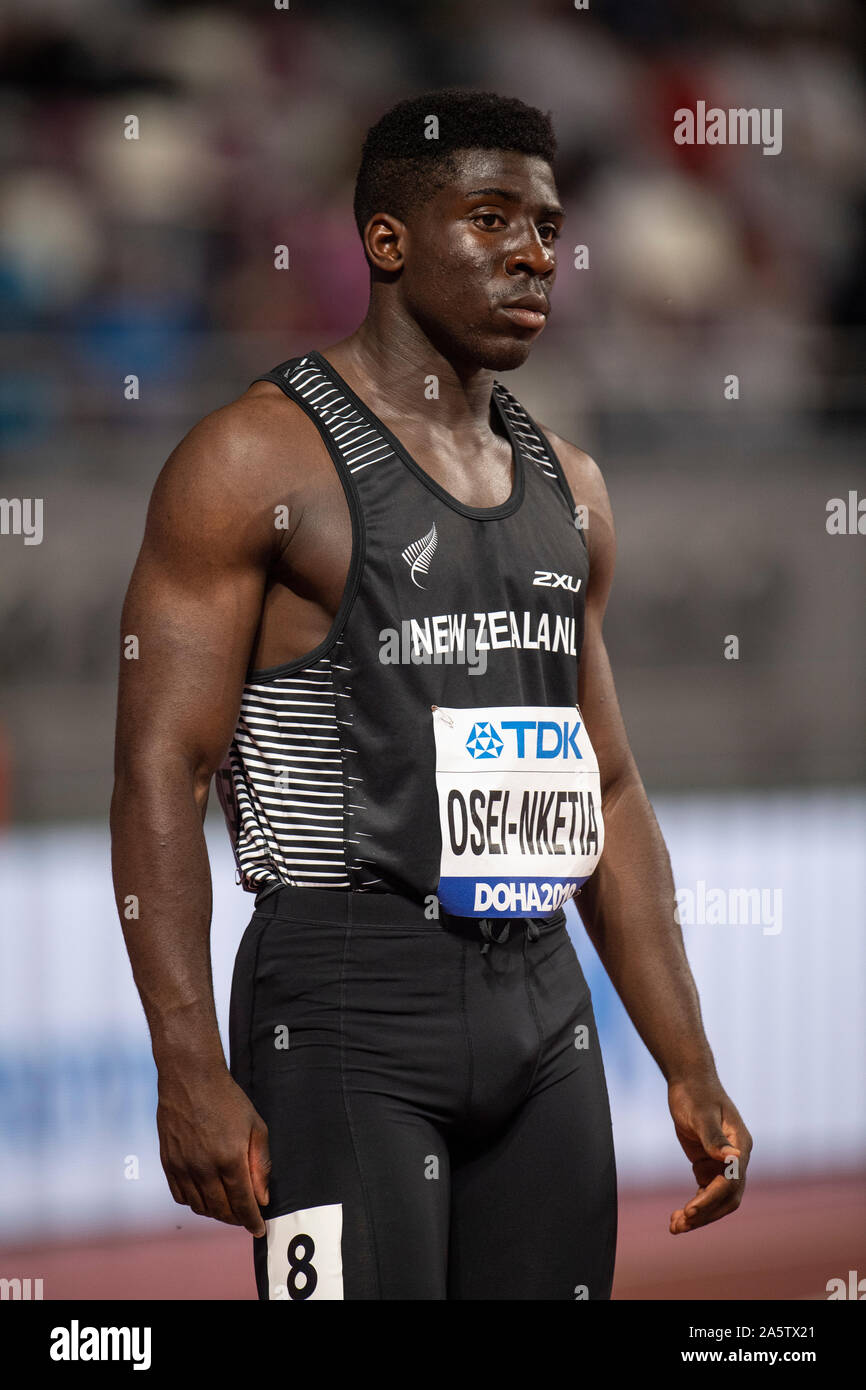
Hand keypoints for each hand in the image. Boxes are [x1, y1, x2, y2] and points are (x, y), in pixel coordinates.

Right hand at [157, 1063, 270, 1236]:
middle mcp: (204, 1168)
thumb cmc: (227, 1099)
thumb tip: (262, 1197)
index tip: (259, 1229)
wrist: (190, 1078)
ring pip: (200, 1207)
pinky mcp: (168, 1163)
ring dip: (216, 1212)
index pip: (242, 1204)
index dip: (252, 1221)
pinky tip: (205, 1194)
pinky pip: (181, 1196)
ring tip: (227, 1205)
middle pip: (221, 1210)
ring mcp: (183, 1167)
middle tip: (245, 1216)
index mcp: (229, 1159)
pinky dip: (195, 1202)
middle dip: (236, 1218)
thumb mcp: (256, 1126)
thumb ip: (260, 1164)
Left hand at [667, 1076, 751, 1233]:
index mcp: (740, 1146)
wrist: (689, 1080)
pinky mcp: (708, 1164)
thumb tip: (732, 1159)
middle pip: (727, 1198)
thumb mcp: (701, 1113)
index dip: (711, 1198)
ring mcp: (722, 1163)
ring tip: (674, 1227)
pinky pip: (705, 1192)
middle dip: (705, 1214)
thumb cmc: (696, 1093)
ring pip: (716, 1199)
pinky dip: (695, 1206)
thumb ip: (715, 1137)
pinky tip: (678, 1216)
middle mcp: (736, 1159)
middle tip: (679, 1226)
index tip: (690, 1210)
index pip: (731, 1182)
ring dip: (699, 1215)